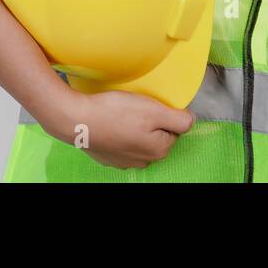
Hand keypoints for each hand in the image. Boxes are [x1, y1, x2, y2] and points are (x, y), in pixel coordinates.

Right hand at [50, 89, 194, 169]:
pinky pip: (121, 141)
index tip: (151, 105)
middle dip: (150, 121)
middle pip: (157, 135)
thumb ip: (178, 119)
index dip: (164, 113)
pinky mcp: (108, 156)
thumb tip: (190, 121)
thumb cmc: (115, 113)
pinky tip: (110, 120)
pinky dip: (118, 131)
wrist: (76, 119)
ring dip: (134, 126)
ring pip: (139, 139)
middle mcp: (143, 160)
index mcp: (159, 150)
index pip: (174, 129)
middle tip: (136, 107)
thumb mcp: (155, 110)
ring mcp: (124, 161)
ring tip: (121, 112)